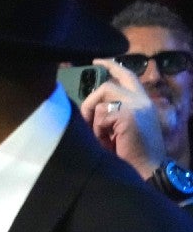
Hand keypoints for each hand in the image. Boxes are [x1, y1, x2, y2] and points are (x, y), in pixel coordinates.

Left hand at [80, 60, 165, 178]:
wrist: (146, 170)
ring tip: (102, 137)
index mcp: (142, 102)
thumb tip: (88, 106)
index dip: (111, 66)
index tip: (97, 61)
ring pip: (101, 100)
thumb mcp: (119, 129)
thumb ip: (110, 113)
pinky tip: (108, 140)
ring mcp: (136, 105)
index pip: (127, 76)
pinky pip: (101, 114)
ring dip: (94, 121)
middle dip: (90, 102)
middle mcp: (141, 100)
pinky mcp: (129, 114)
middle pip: (107, 86)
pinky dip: (99, 129)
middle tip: (85, 119)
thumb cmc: (130, 155)